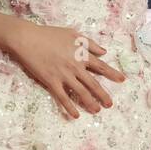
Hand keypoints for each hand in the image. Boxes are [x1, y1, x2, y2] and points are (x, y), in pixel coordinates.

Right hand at [5, 21, 126, 119]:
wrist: (28, 38)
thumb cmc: (50, 34)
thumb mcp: (73, 34)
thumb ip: (90, 43)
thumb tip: (104, 51)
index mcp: (82, 54)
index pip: (101, 66)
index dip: (113, 74)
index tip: (122, 80)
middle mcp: (76, 67)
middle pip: (93, 84)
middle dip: (103, 95)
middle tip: (110, 104)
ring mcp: (64, 76)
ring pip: (81, 93)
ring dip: (90, 103)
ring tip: (96, 110)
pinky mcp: (51, 82)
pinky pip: (63, 97)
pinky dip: (70, 107)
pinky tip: (75, 115)